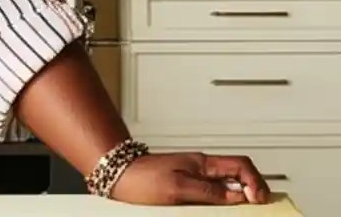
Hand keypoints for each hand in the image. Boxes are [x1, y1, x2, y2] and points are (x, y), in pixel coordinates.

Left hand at [110, 152, 270, 205]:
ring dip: (237, 201)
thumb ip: (208, 192)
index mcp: (203, 164)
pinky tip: (218, 213)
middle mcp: (202, 170)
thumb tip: (237, 196)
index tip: (259, 200)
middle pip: (239, 178)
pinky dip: (220, 205)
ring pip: (227, 189)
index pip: (241, 166)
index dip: (256, 182)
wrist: (118, 175)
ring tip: (240, 212)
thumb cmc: (141, 177)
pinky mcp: (188, 189)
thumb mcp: (177, 187)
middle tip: (258, 210)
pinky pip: (212, 197)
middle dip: (252, 193)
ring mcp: (196, 179)